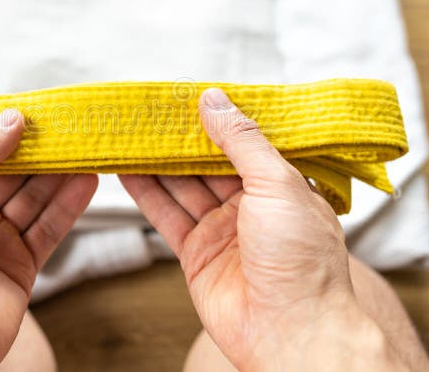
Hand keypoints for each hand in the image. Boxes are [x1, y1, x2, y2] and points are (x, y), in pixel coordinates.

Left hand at [0, 109, 97, 370]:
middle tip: (69, 128)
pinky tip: (86, 182)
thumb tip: (8, 119)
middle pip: (12, 175)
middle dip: (39, 152)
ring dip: (60, 174)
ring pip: (35, 199)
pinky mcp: (21, 267)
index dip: (5, 135)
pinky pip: (49, 229)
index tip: (34, 114)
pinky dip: (69, 205)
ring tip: (86, 148)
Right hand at [120, 89, 405, 370]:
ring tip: (130, 132)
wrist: (291, 333)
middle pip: (207, 163)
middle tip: (149, 110)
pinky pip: (167, 215)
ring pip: (183, 186)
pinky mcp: (197, 254)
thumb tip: (215, 100)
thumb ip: (242, 141)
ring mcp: (223, 230)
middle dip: (180, 138)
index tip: (188, 95)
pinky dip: (146, 193)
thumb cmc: (301, 259)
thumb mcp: (277, 184)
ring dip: (157, 161)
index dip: (216, 119)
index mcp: (281, 186)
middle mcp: (252, 206)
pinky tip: (127, 170)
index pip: (244, 143)